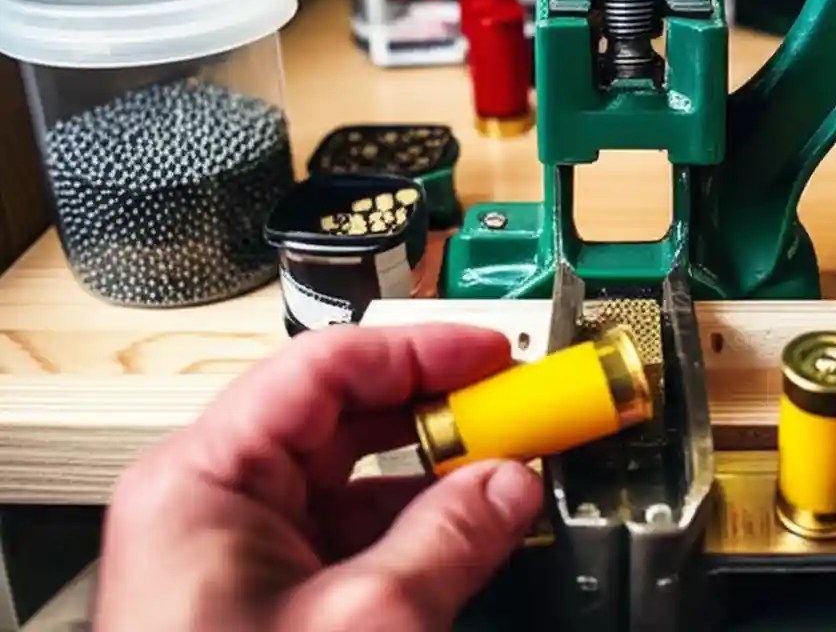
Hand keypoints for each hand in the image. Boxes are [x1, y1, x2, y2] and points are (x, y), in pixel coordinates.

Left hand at [95, 325, 542, 630]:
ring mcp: (238, 549)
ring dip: (431, 473)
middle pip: (338, 418)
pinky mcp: (265, 592)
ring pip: (349, 477)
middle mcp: (213, 502)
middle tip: (511, 408)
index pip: (322, 369)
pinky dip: (412, 526)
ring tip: (503, 471)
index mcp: (204, 481)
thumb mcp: (366, 622)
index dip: (419, 351)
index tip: (491, 356)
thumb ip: (450, 539)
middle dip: (433, 411)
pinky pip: (349, 531)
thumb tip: (510, 486)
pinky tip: (467, 530)